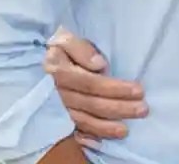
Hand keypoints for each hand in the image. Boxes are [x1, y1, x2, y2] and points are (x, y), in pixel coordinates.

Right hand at [43, 27, 147, 146]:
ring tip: (127, 129)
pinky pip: (75, 130)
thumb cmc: (57, 49)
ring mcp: (57, 108)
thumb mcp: (64, 39)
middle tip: (142, 109)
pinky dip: (91, 136)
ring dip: (107, 127)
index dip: (115, 88)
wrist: (35, 61)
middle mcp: (58, 93)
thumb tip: (99, 65)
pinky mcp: (58, 118)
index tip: (138, 90)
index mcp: (59, 72)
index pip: (91, 83)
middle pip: (91, 104)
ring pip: (84, 120)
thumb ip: (79, 48)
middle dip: (119, 108)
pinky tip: (104, 140)